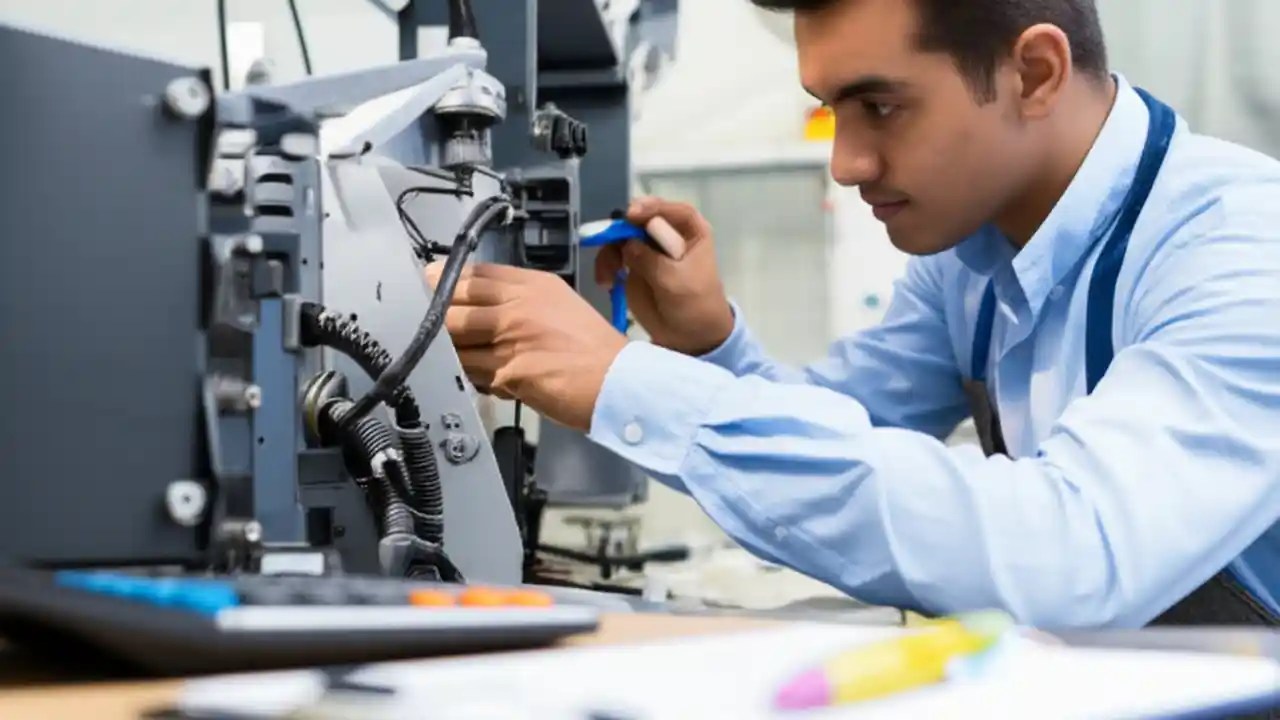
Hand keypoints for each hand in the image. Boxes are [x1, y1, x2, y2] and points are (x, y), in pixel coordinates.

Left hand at [426, 262, 627, 431]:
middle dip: (434, 316)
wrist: (617, 382)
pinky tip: (477, 378)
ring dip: (447, 350)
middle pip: (454, 304)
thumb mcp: (560, 305)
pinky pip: (471, 372)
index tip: (426, 283)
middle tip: (424, 324)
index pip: (475, 275)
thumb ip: (522, 300)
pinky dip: (469, 375)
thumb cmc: (592, 348)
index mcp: (533, 285)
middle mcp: (519, 306)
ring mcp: (511, 338)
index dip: (444, 278)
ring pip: (456, 341)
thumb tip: (480, 306)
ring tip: (447, 355)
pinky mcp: (508, 371)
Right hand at [595, 196, 734, 355]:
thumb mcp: (676, 282)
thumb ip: (652, 262)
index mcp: (691, 233)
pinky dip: (606, 266)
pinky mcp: (633, 266)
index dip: (652, 207)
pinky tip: (607, 283)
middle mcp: (668, 235)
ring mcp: (648, 250)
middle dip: (621, 229)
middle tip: (607, 241)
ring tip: (608, 275)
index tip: (631, 214)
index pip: (672, 210)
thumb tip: (627, 244)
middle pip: (640, 219)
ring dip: (609, 251)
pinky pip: (613, 257)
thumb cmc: (695, 305)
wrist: (691, 335)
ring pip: (621, 237)